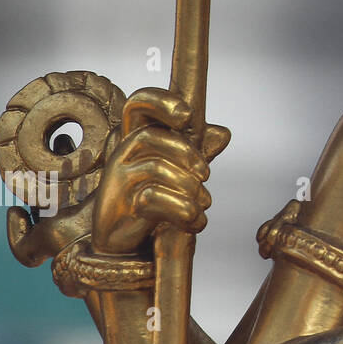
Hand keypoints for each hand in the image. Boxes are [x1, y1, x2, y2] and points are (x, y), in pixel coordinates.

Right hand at [91, 87, 229, 255]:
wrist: (122, 241)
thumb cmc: (150, 199)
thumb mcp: (177, 172)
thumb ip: (196, 152)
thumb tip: (223, 133)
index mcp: (138, 139)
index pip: (137, 104)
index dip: (160, 101)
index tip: (187, 116)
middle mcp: (124, 154)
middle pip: (150, 136)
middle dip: (186, 153)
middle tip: (205, 174)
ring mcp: (118, 179)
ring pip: (155, 168)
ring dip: (189, 188)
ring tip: (202, 204)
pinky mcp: (119, 207)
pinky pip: (152, 198)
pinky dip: (182, 210)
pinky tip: (195, 221)